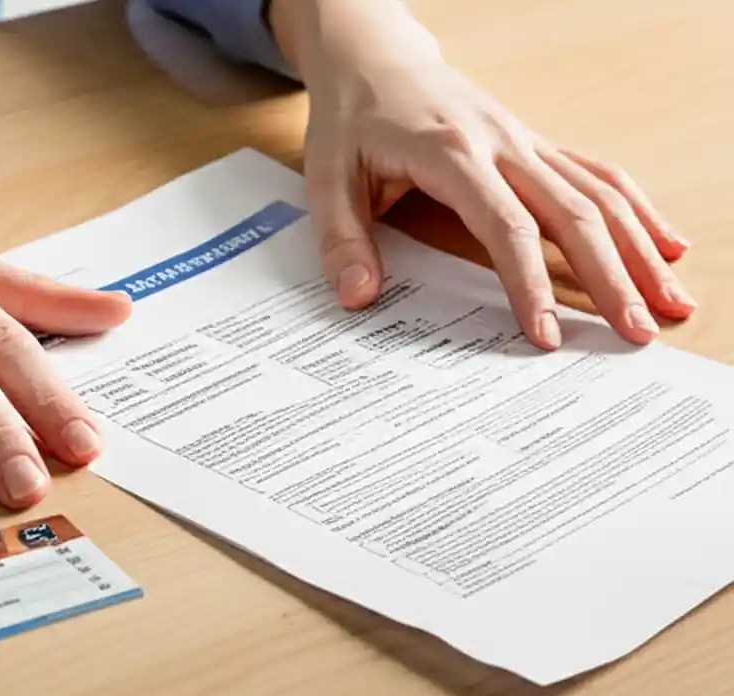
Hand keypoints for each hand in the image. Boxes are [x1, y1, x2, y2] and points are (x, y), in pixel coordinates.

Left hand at [270, 0, 694, 347]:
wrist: (375, 59)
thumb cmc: (352, 119)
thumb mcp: (327, 177)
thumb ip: (341, 238)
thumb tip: (358, 296)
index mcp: (452, 154)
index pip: (506, 227)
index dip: (530, 284)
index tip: (546, 334)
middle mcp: (503, 144)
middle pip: (573, 213)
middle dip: (611, 276)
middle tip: (636, 332)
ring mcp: (526, 142)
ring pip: (599, 193)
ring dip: (639, 249)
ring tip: (672, 301)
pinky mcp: (535, 144)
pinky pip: (597, 174)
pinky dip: (637, 210)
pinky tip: (666, 244)